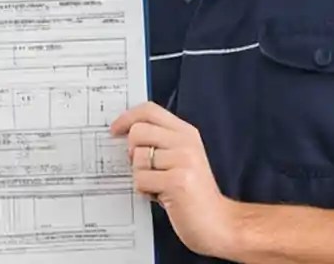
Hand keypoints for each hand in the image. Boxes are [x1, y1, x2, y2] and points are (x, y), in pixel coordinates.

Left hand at [112, 102, 241, 258]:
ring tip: (160, 186)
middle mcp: (186, 143)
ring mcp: (183, 160)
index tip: (115, 129)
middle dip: (133, 153)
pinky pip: (141, 180)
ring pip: (137, 158)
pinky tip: (162, 196)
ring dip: (142, 177)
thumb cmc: (194, 194)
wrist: (218, 223)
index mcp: (186, 133)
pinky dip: (146, 192)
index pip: (150, 111)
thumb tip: (125, 134)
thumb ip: (160, 142)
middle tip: (147, 169)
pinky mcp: (177, 181)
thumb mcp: (181, 159)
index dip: (127, 118)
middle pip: (138, 132)